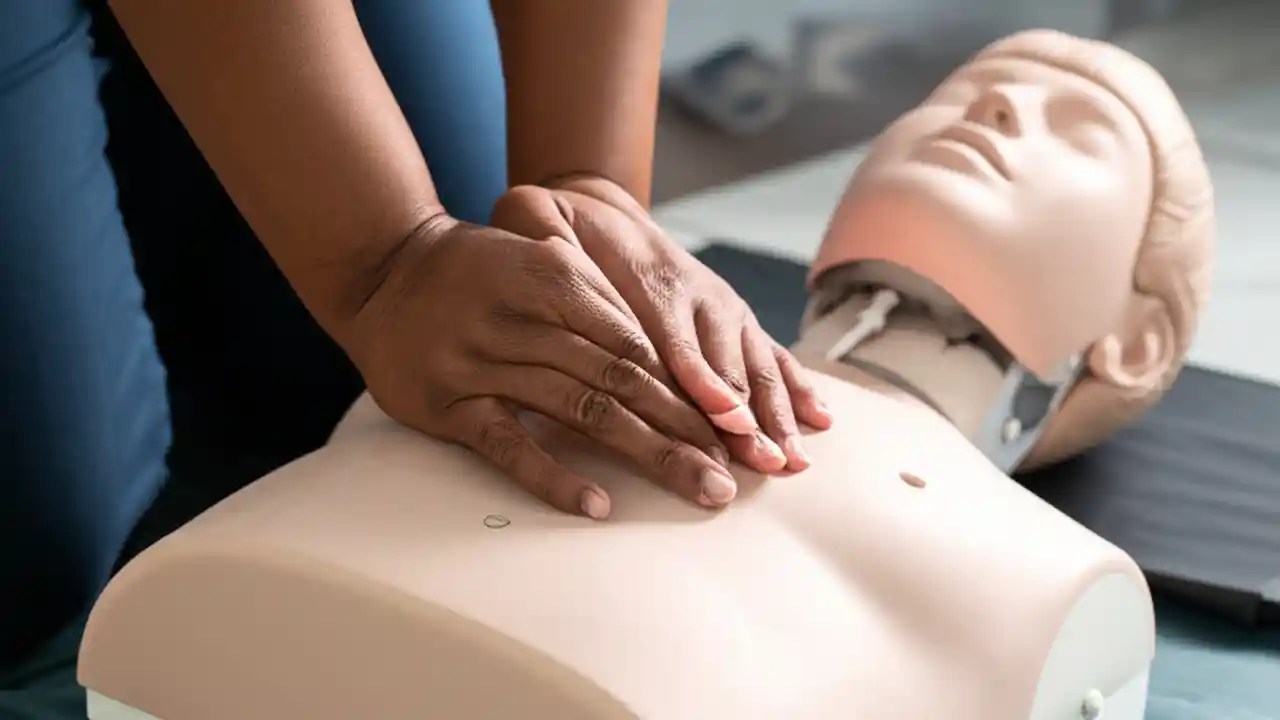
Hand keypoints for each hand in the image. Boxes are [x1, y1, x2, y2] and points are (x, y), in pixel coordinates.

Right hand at [335, 213, 734, 519]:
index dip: (687, 387)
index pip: (637, 342)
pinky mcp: (449, 406)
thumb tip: (673, 364)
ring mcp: (482, 363)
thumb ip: (600, 301)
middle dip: (684, 427)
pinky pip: (510, 447)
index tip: (728, 425)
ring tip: (696, 486)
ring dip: (646, 453)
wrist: (385, 271)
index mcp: (553, 274)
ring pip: (580, 413)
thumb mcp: (542, 259)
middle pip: (621, 380)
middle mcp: (519, 318)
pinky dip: (555, 477)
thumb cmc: (478, 270)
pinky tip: (598, 504)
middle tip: (732, 470)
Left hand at [491, 177, 832, 473]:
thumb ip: (537, 230)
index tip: (720, 415)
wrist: (601, 206)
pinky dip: (795, 386)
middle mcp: (696, 295)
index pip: (676, 338)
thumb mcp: (536, 217)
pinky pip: (771, 353)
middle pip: (726, 361)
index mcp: (649, 279)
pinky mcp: (733, 318)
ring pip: (755, 363)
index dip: (700, 379)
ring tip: (792, 457)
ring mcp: (721, 307)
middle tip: (762, 456)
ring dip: (776, 412)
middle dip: (747, 413)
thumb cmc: (564, 227)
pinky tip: (818, 419)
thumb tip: (540, 241)